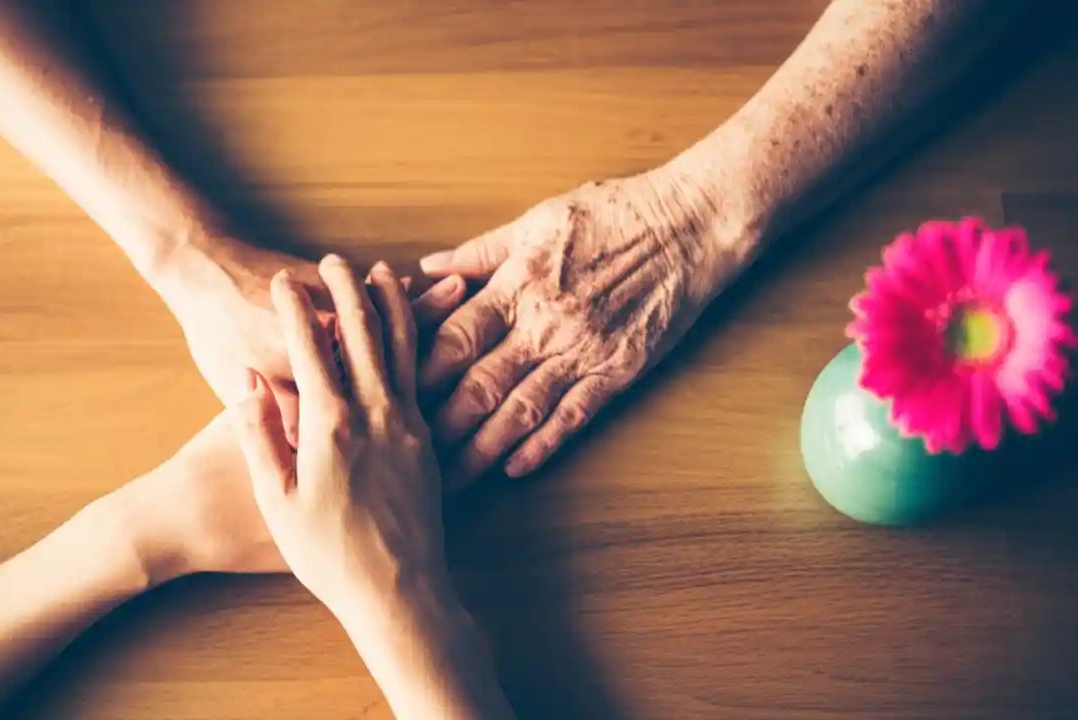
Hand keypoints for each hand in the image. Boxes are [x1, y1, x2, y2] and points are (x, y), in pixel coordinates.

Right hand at [112, 269, 465, 584]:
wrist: (395, 593)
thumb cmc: (325, 554)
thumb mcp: (274, 497)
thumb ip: (259, 431)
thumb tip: (247, 377)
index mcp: (331, 424)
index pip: (309, 346)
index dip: (294, 306)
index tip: (282, 279)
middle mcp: (377, 414)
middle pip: (363, 332)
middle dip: (347, 288)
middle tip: (334, 259)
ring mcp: (410, 425)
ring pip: (405, 346)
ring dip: (394, 303)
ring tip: (385, 271)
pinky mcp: (430, 441)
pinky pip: (425, 376)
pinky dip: (419, 341)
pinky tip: (418, 327)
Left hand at [419, 168, 750, 482]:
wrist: (691, 223)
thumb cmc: (613, 212)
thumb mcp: (538, 218)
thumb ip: (481, 252)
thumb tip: (428, 268)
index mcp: (518, 282)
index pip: (453, 338)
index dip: (417, 374)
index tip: (387, 399)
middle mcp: (545, 323)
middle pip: (478, 385)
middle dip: (438, 428)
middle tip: (404, 459)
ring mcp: (583, 351)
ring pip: (520, 411)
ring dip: (481, 450)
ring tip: (449, 482)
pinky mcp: (618, 371)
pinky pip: (574, 416)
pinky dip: (543, 445)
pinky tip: (514, 468)